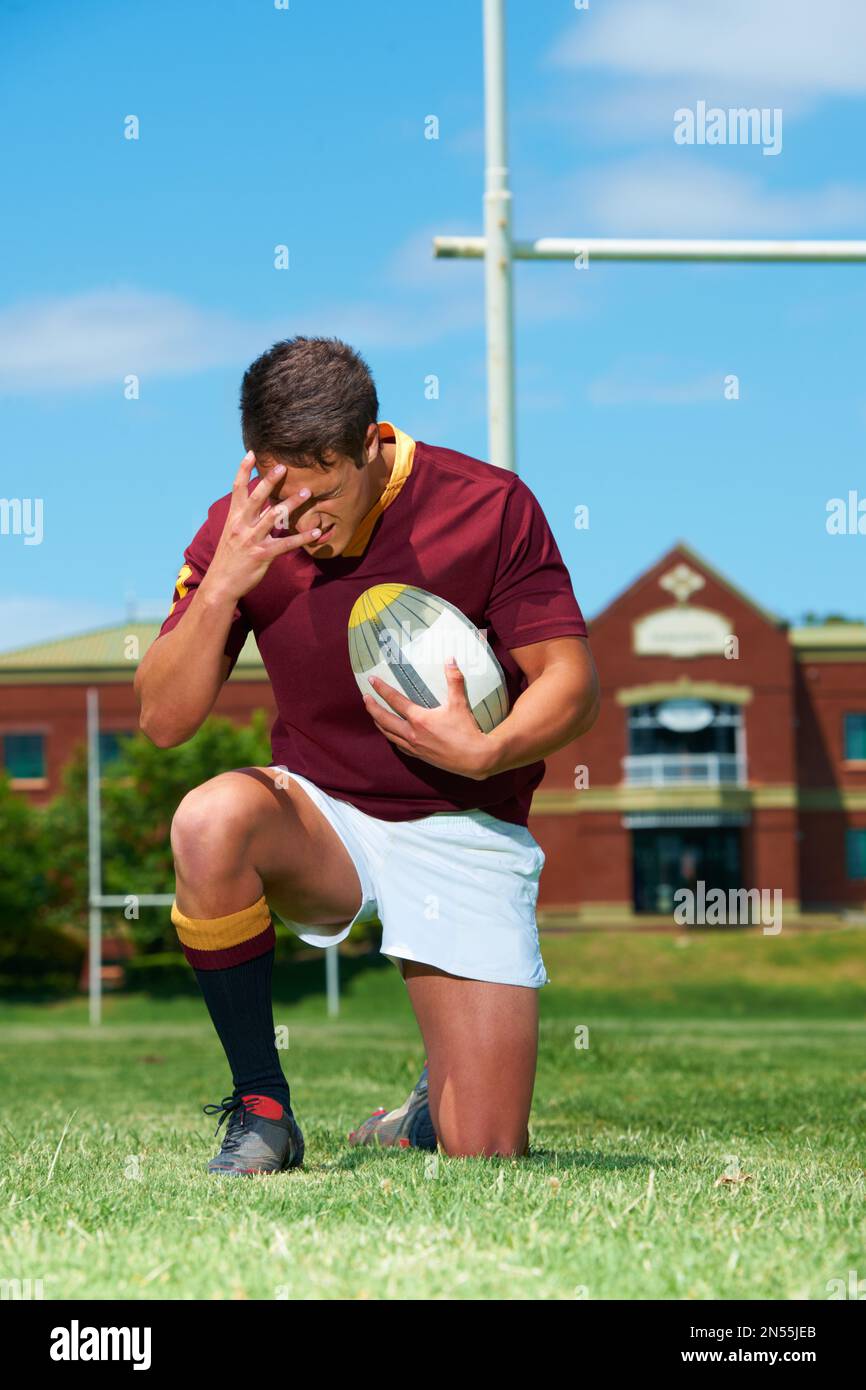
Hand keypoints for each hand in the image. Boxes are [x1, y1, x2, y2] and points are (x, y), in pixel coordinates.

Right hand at [202, 452, 321, 603]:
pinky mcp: (263, 555)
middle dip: (270, 481)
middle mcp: (242, 525)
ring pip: (274, 516)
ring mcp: (252, 539)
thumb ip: (246, 518)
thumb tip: (261, 504)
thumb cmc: (229, 558)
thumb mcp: (232, 534)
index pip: (237, 489)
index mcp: (234, 518)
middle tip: (284, 466)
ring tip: (307, 491)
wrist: (221, 584)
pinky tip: (315, 532)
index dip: (243, 470)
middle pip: (257, 497)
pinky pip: (286, 544)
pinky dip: (302, 537)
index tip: (252, 453)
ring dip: (292, 503)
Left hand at [363, 659, 496, 779]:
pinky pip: (400, 746)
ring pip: (389, 734)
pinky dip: (392, 738)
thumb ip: (454, 680)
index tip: (371, 680)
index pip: (395, 700)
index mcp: (419, 719)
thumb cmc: (467, 730)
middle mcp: (412, 734)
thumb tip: (450, 659)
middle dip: (372, 708)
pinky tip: (391, 735)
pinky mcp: (420, 756)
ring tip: (373, 715)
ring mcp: (414, 747)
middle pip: (384, 719)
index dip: (382, 689)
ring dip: (379, 723)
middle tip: (365, 698)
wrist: (474, 758)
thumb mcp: (460, 703)